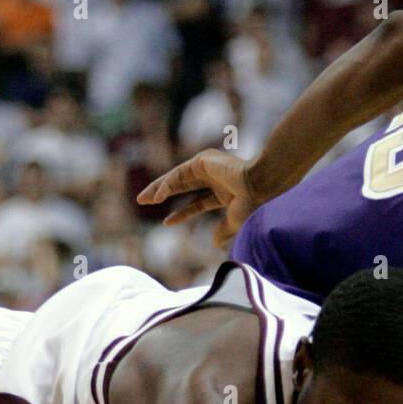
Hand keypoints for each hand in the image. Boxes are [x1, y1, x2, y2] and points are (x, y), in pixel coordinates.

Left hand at [137, 148, 261, 246]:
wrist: (260, 185)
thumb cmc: (253, 204)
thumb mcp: (235, 222)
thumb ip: (224, 231)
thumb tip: (214, 243)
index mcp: (224, 192)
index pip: (198, 203)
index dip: (182, 213)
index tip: (166, 222)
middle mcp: (215, 177)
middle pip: (181, 186)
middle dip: (162, 194)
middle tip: (143, 202)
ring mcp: (208, 167)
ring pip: (176, 178)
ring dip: (158, 188)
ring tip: (142, 199)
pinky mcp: (202, 160)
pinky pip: (179, 174)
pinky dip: (167, 185)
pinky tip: (158, 197)